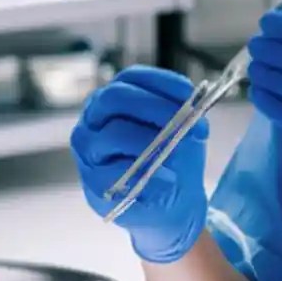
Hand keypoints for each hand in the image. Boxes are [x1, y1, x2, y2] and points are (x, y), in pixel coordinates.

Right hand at [70, 66, 208, 262]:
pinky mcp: (91, 179)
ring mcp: (89, 147)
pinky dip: (144, 173)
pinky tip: (166, 179)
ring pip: (114, 133)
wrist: (169, 204)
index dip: (162, 82)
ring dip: (151, 141)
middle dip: (153, 106)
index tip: (190, 94)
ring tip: (176, 153)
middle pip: (114, 97)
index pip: (132, 77)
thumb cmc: (173, 159)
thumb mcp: (185, 133)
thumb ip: (184, 119)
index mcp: (117, 97)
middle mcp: (95, 116)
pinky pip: (113, 172)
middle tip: (184, 120)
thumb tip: (193, 115)